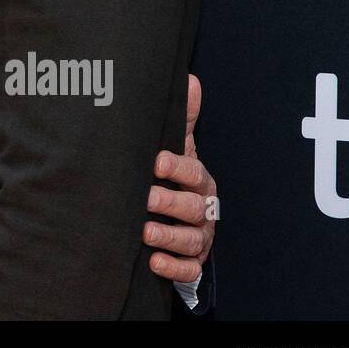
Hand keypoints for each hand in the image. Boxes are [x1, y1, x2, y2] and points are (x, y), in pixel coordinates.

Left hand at [143, 73, 215, 281]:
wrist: (178, 216)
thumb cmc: (174, 176)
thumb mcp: (176, 146)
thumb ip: (181, 118)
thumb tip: (190, 79)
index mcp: (199, 179)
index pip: (192, 171)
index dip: (176, 167)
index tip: (155, 161)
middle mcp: (203, 208)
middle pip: (193, 206)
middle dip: (170, 201)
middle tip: (145, 197)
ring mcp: (200, 236)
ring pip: (191, 239)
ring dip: (169, 235)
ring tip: (146, 231)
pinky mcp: (192, 261)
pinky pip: (189, 269)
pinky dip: (173, 267)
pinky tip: (153, 261)